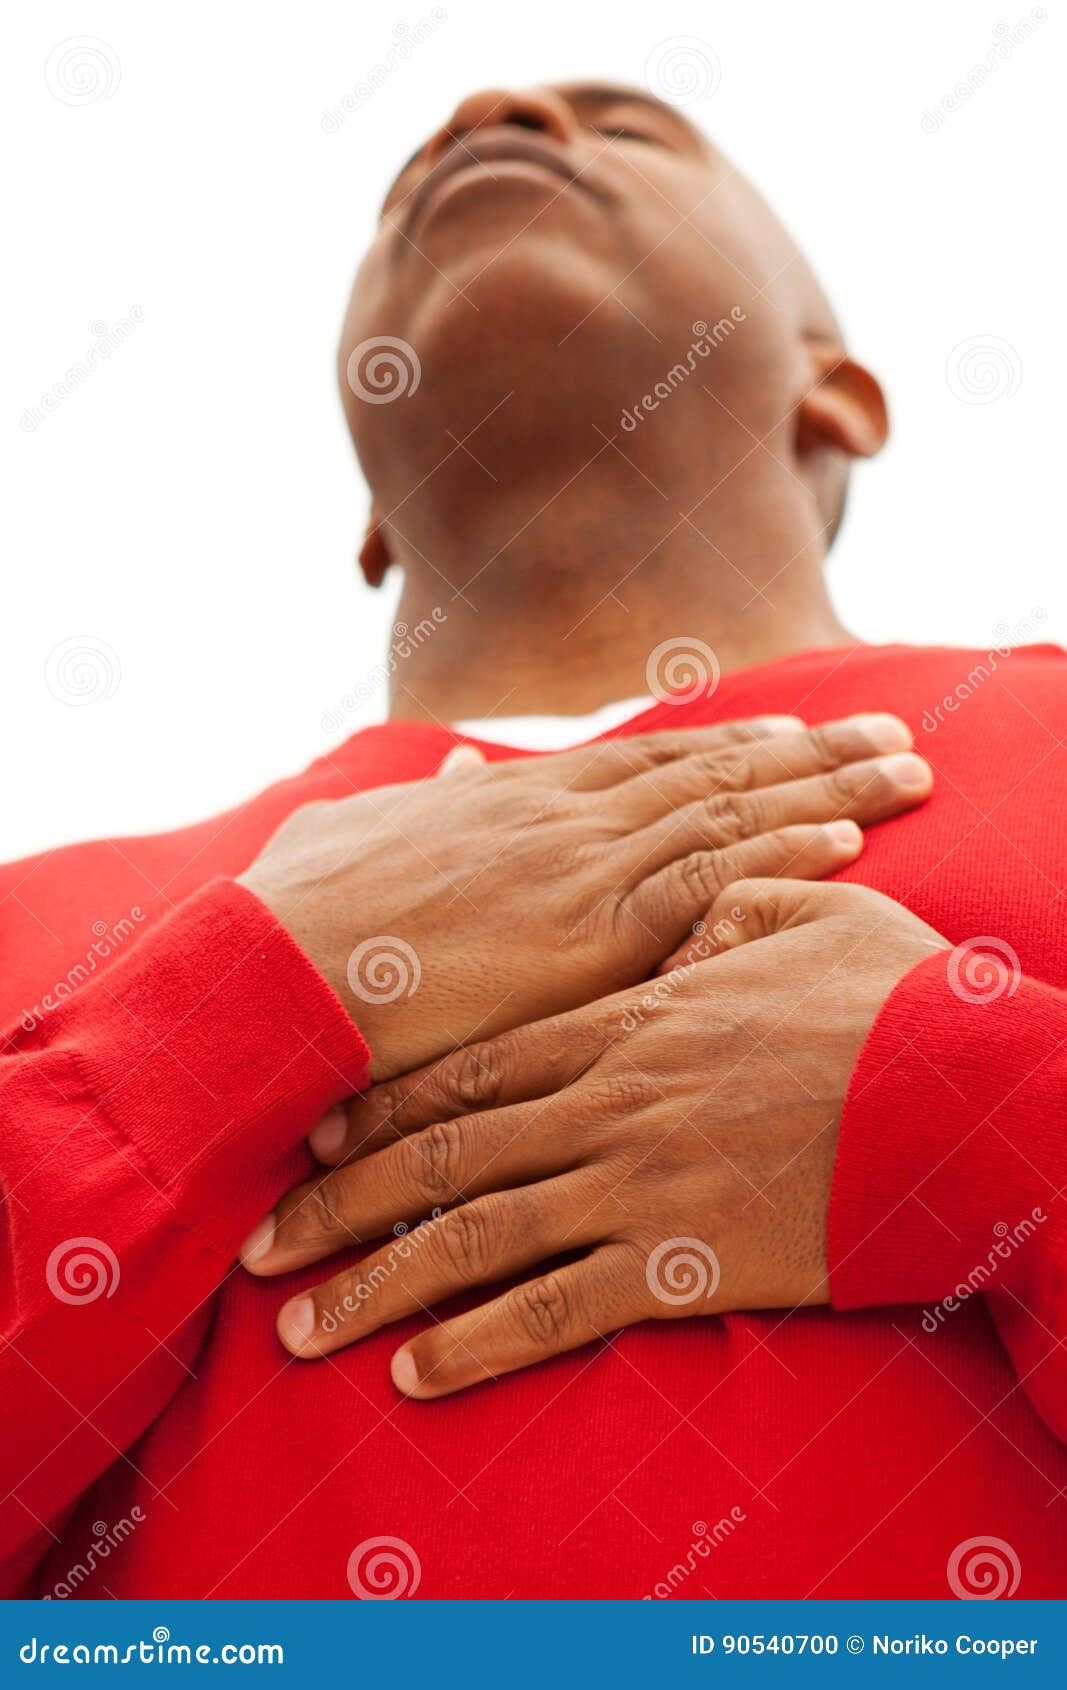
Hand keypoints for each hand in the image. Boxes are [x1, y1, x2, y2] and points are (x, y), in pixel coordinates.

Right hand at [238, 714, 930, 1079]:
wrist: (270, 965)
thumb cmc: (303, 913)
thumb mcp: (361, 832)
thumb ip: (425, 796)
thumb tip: (456, 765)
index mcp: (518, 799)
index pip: (656, 760)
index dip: (738, 745)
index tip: (801, 729)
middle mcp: (563, 816)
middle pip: (718, 772)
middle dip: (815, 751)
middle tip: (897, 732)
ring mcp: (579, 866)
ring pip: (732, 813)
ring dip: (829, 788)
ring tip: (910, 771)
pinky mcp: (583, 932)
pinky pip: (707, 883)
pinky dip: (781, 857)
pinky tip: (848, 841)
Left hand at [240, 877, 946, 1392]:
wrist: (969, 1096)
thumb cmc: (896, 1007)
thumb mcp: (809, 918)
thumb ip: (732, 908)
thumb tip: (698, 904)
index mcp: (626, 1020)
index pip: (474, 1067)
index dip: (384, 1107)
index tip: (316, 1138)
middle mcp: (606, 1100)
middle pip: (443, 1154)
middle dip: (341, 1203)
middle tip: (266, 1244)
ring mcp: (635, 1180)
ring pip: (472, 1237)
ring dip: (376, 1287)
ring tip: (303, 1331)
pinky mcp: (680, 1260)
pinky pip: (555, 1310)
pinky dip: (478, 1344)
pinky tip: (416, 1375)